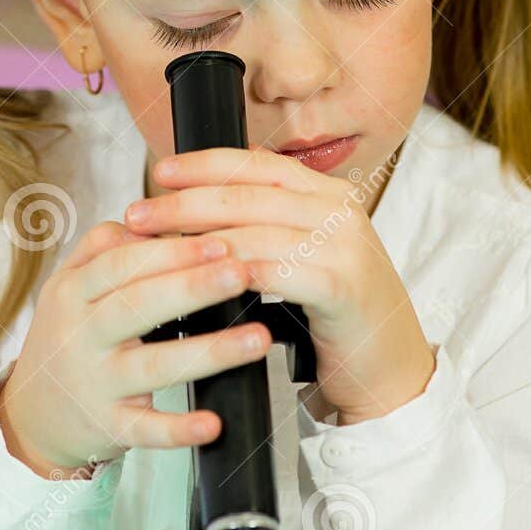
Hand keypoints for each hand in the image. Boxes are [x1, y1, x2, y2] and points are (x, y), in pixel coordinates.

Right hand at [0, 221, 272, 478]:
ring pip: (153, 366)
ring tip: (256, 338)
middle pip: (138, 305)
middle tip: (241, 271)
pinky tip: (213, 423)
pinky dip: (178, 429)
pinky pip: (145, 429)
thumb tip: (148, 219)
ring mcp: (95, 384)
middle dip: (193, 286)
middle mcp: (81, 335)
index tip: (219, 240)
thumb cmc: (65, 340)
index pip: (122, 263)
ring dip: (208, 352)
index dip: (171, 251)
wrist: (31, 416)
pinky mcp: (108, 427)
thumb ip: (101, 247)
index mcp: (73, 292)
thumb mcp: (67, 286)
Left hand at [123, 147, 434, 424]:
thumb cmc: (337, 312)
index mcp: (329, 193)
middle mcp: (341, 210)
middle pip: (248, 194)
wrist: (391, 366)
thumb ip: (271, 220)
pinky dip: (235, 274)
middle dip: (185, 202)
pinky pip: (277, 272)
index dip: (205, 164)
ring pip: (255, 230)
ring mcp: (346, 246)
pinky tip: (201, 281)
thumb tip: (207, 194)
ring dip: (197, 240)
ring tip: (155, 251)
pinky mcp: (344, 287)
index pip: (258, 163)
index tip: (160, 172)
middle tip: (138, 215)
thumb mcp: (307, 252)